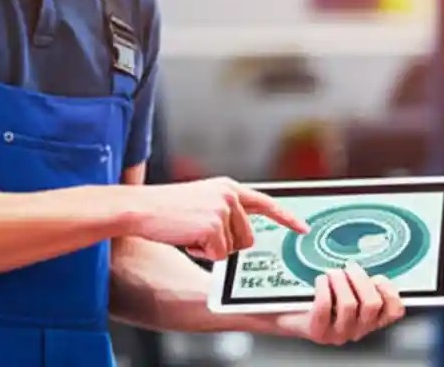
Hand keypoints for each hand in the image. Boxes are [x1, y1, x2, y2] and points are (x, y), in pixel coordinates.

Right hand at [128, 177, 308, 260]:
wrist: (140, 209)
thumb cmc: (166, 210)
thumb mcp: (201, 202)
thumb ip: (225, 211)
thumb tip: (242, 237)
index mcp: (227, 187)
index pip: (265, 202)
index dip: (286, 217)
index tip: (303, 228)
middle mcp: (229, 195)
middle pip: (247, 238)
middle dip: (226, 245)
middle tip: (199, 234)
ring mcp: (223, 210)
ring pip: (232, 249)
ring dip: (211, 249)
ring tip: (189, 232)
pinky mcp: (213, 226)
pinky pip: (217, 256)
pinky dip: (201, 254)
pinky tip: (186, 238)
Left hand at [276, 262, 404, 345]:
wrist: (287, 314)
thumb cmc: (318, 299)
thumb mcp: (345, 292)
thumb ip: (361, 285)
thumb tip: (365, 267)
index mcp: (369, 321)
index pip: (394, 311)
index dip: (389, 291)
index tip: (376, 277)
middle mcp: (357, 330)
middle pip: (372, 304)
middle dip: (360, 278)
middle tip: (348, 268)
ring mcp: (337, 334)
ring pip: (349, 304)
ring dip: (340, 280)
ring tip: (332, 273)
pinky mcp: (317, 331)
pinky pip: (325, 305)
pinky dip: (323, 287)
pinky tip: (320, 280)